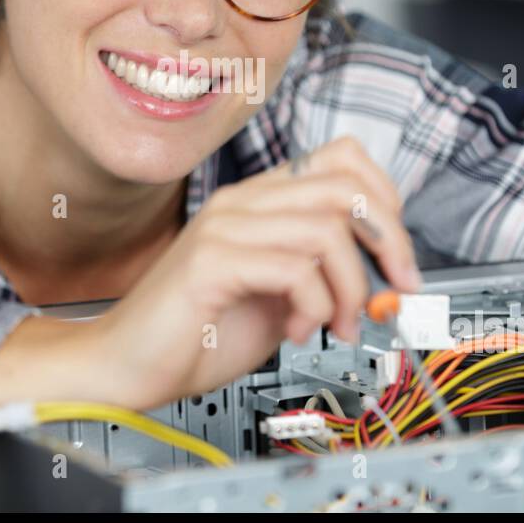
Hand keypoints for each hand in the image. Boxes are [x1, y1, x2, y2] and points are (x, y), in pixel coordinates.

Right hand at [87, 136, 420, 411]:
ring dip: (351, 288)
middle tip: (396, 289)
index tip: (395, 253)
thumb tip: (381, 279)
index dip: (384, 197)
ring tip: (338, 324)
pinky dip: (315, 308)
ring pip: (326, 230)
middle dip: (390, 241)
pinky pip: (293, 269)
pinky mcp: (210, 262)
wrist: (127, 366)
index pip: (341, 157)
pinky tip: (298, 331)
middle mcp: (241, 203)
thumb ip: (320, 278)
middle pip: (345, 187)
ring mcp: (223, 227)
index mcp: (259, 202)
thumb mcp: (279, 300)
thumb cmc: (196, 334)